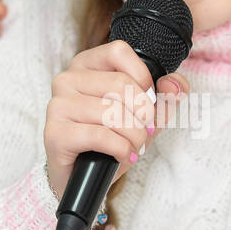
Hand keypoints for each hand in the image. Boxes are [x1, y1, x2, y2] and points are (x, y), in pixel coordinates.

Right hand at [44, 41, 187, 199]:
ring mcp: (57, 106)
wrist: (83, 178)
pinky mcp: (55, 133)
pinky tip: (124, 156)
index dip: (143, 78)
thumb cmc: (110, 141)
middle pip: (119, 84)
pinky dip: (121, 149)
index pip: (119, 51)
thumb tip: (175, 83)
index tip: (147, 102)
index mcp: (86, 65)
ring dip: (134, 136)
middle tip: (145, 132)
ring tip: (135, 146)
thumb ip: (165, 98)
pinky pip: (100, 135)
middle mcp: (67, 80)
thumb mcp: (144, 117)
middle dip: (143, 114)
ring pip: (111, 112)